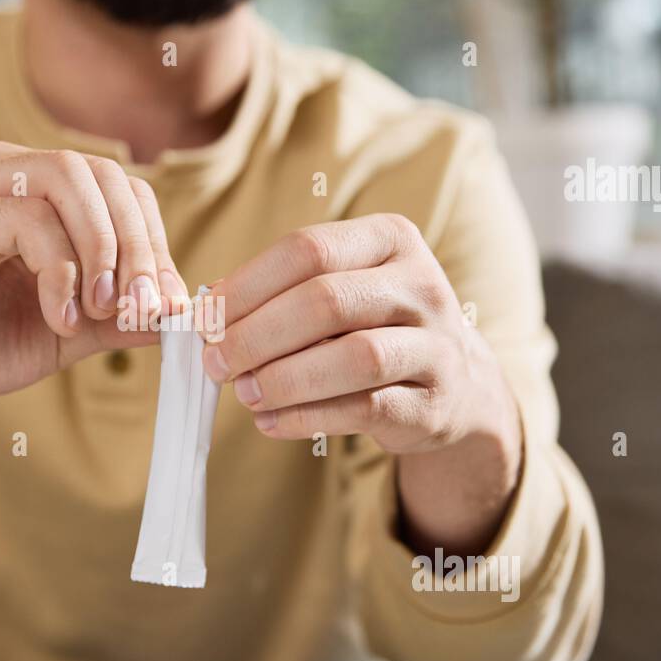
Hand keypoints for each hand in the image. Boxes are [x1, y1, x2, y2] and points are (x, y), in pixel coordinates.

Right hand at [0, 140, 187, 396]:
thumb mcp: (63, 333)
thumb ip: (116, 317)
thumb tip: (180, 312)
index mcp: (41, 191)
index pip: (126, 193)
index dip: (155, 246)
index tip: (166, 307)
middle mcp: (12, 171)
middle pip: (109, 178)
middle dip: (140, 249)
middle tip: (144, 310)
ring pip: (74, 181)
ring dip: (105, 249)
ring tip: (102, 309)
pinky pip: (28, 219)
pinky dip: (59, 270)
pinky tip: (58, 316)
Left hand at [202, 214, 521, 551]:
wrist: (455, 384)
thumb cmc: (373, 327)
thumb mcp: (340, 290)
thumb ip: (281, 292)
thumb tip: (209, 309)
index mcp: (390, 240)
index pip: (308, 249)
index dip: (248, 285)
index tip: (206, 318)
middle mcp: (421, 285)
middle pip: (326, 300)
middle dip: (258, 335)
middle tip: (216, 363)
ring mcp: (436, 345)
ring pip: (354, 357)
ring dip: (285, 379)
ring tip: (245, 393)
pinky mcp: (433, 403)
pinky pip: (365, 408)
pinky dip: (307, 417)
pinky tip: (270, 421)